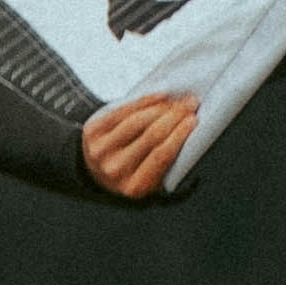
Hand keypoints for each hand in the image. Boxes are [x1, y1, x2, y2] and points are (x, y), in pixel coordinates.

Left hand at [82, 91, 199, 201]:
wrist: (94, 172)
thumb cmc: (134, 174)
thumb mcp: (152, 181)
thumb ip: (170, 164)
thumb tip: (190, 129)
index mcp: (135, 187)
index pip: (162, 155)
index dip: (179, 134)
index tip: (194, 119)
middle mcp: (115, 170)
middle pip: (151, 136)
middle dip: (175, 116)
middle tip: (191, 103)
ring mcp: (100, 150)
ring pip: (136, 121)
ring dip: (160, 107)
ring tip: (176, 100)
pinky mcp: (91, 132)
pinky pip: (121, 111)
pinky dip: (142, 102)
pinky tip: (158, 97)